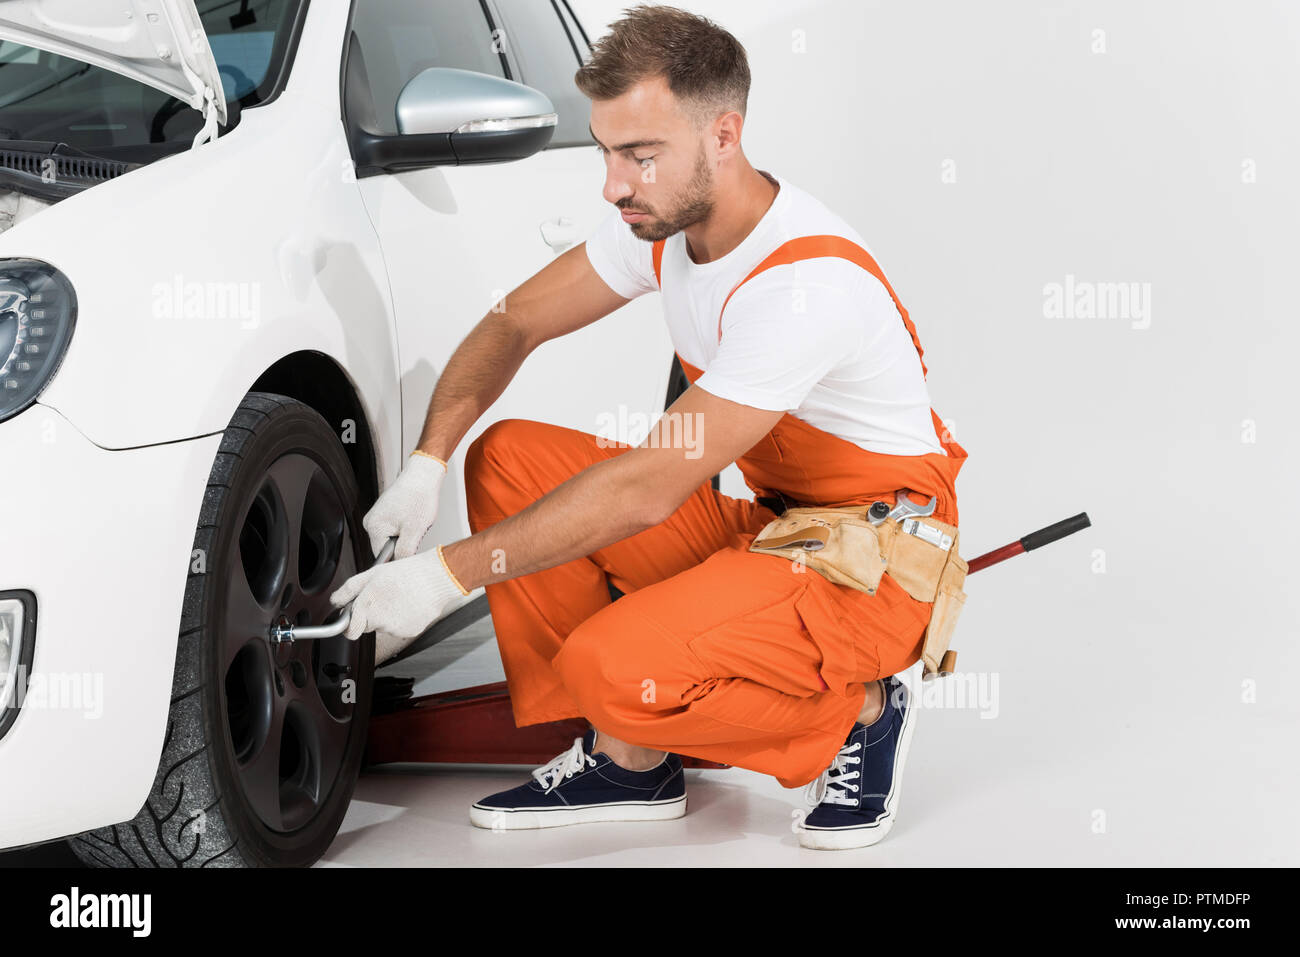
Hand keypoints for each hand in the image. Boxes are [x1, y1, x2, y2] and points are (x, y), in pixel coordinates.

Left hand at [329, 546, 467, 661]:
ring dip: (388, 615)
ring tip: (400, 596)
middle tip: (384, 596)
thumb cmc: (407, 573)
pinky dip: (403, 619)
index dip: (351, 624)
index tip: (354, 617)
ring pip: (385, 626)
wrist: (436, 578)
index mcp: (367, 607)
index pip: (350, 631)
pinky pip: (400, 628)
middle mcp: (380, 622)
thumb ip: (349, 590)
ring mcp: (395, 629)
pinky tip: (409, 604)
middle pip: (368, 626)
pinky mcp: (410, 632)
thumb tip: (336, 601)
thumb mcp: (372, 574)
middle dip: (372, 614)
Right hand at [363, 451, 446, 559]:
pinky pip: (394, 528)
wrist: (423, 475)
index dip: (398, 557)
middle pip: (386, 547)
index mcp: (374, 527)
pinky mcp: (385, 512)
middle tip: (416, 532)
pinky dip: (405, 528)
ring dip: (405, 536)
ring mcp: (377, 516)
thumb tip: (398, 564)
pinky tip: (414, 518)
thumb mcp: (414, 530)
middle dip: (403, 545)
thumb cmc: (419, 497)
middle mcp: (371, 522)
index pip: (382, 556)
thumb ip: (404, 551)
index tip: (411, 551)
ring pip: (391, 538)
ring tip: (415, 522)